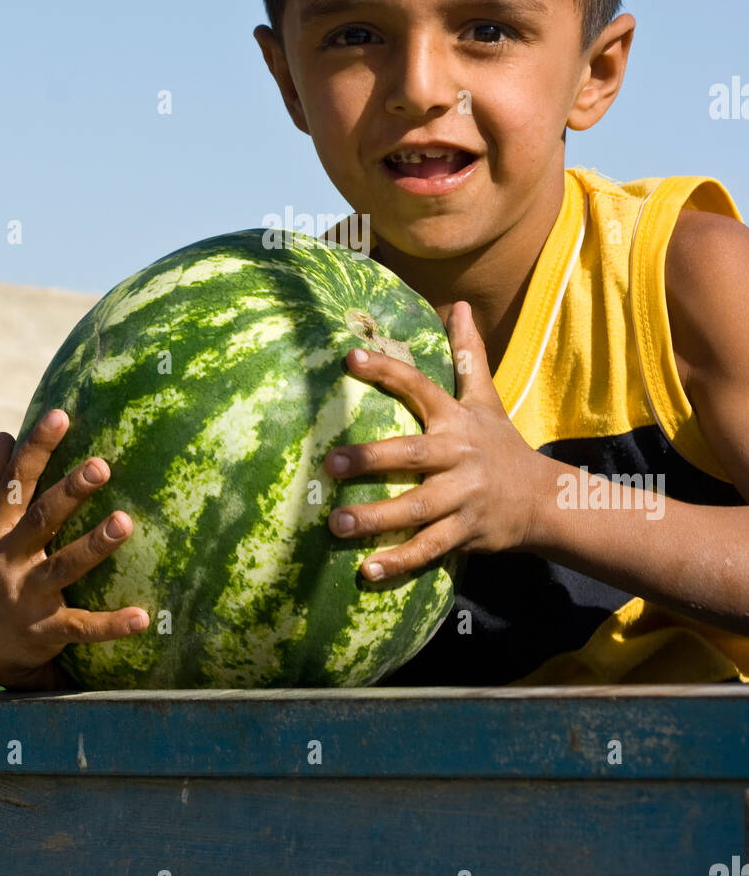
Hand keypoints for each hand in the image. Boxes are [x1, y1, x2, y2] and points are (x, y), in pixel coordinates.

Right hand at [0, 409, 149, 689]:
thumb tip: (5, 434)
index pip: (16, 482)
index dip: (36, 449)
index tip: (60, 416)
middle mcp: (7, 559)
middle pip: (42, 520)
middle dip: (70, 492)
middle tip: (102, 465)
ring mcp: (26, 596)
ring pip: (64, 568)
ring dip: (94, 546)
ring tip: (125, 522)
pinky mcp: (46, 629)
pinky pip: (83, 627)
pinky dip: (112, 624)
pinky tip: (143, 616)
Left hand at [324, 301, 544, 579]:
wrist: (545, 500)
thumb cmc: (502, 445)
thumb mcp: (486, 399)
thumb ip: (468, 354)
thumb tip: (461, 303)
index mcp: (457, 420)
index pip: (419, 387)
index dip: (386, 371)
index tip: (349, 359)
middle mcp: (458, 455)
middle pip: (411, 454)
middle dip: (370, 459)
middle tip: (329, 464)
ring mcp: (462, 497)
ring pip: (416, 508)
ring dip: (375, 519)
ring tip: (334, 525)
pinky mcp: (465, 533)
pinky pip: (428, 548)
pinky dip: (398, 562)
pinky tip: (366, 572)